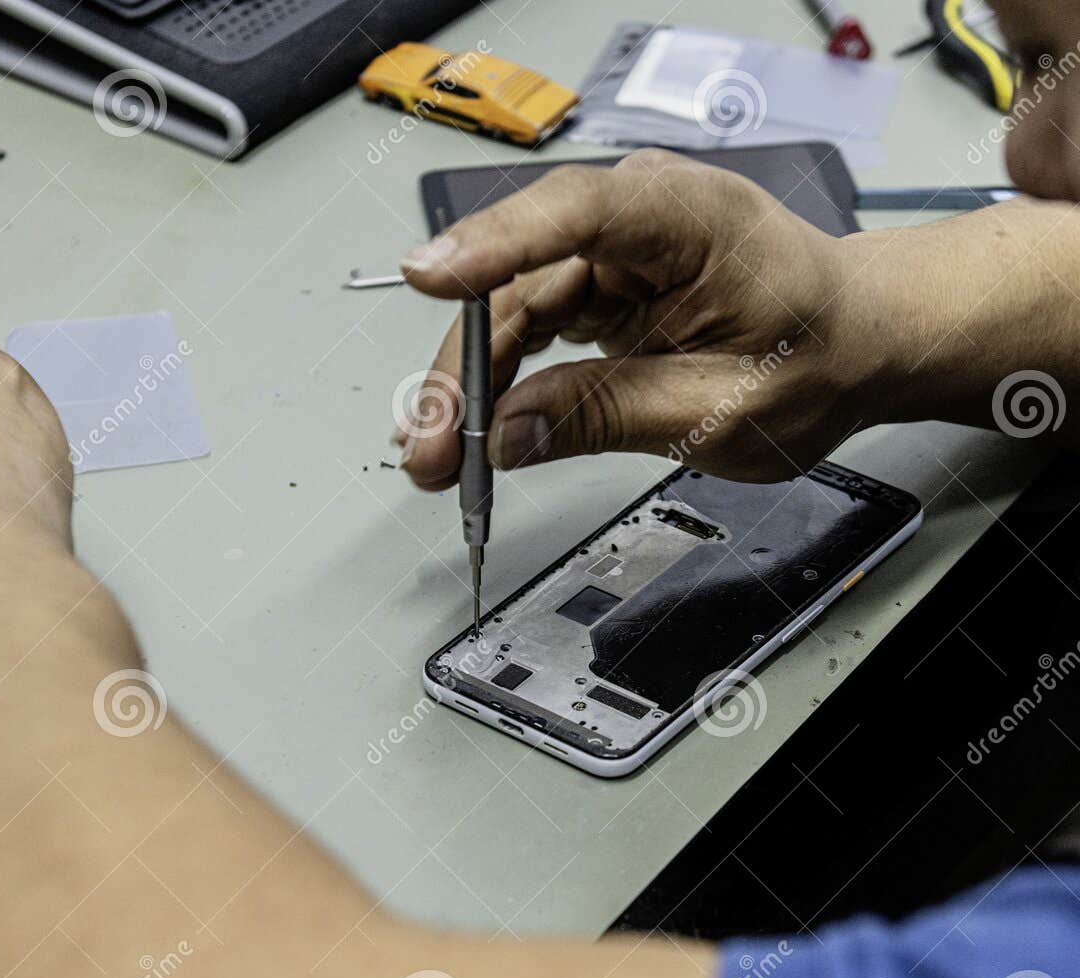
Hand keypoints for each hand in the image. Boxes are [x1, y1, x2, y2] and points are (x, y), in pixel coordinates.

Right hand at [395, 149, 878, 486]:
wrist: (856, 345)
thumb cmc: (818, 354)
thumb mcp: (722, 407)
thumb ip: (609, 414)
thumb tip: (510, 434)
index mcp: (690, 218)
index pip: (574, 213)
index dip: (493, 245)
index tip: (430, 276)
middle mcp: (636, 218)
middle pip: (517, 281)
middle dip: (463, 368)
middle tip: (431, 444)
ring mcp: (609, 251)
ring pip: (507, 312)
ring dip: (466, 386)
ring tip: (437, 456)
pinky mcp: (593, 288)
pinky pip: (525, 331)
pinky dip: (494, 384)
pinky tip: (468, 427)